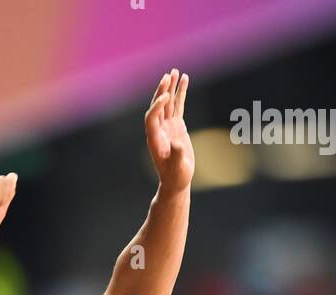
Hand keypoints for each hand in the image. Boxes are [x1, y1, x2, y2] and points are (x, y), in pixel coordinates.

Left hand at [145, 70, 193, 193]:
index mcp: (155, 140)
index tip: (166, 96)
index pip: (151, 118)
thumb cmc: (175, 177)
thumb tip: (177, 144)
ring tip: (176, 72)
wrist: (177, 181)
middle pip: (158, 107)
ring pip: (168, 103)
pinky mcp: (176, 126)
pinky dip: (180, 93)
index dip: (156, 106)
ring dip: (171, 88)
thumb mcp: (177, 168)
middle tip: (168, 76)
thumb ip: (176, 155)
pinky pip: (177, 106)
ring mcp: (167, 127)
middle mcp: (159, 130)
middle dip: (162, 91)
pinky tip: (185, 79)